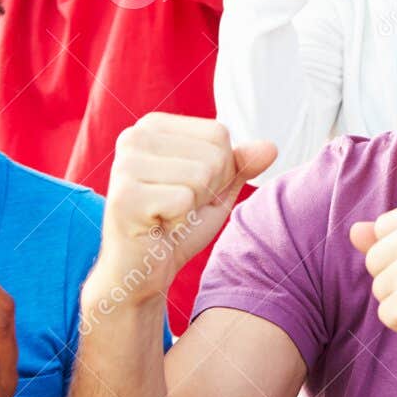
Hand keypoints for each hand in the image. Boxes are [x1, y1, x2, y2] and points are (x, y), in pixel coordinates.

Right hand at [89, 114, 275, 307]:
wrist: (143, 270)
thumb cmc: (178, 226)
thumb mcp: (217, 191)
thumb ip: (241, 165)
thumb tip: (272, 148)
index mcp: (154, 126)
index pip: (219, 133)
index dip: (219, 171)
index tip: (189, 191)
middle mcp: (134, 137)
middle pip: (213, 154)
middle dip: (208, 190)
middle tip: (177, 209)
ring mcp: (124, 165)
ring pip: (201, 175)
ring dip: (194, 207)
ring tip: (167, 216)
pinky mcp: (124, 196)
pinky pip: (183, 200)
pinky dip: (181, 222)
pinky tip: (159, 227)